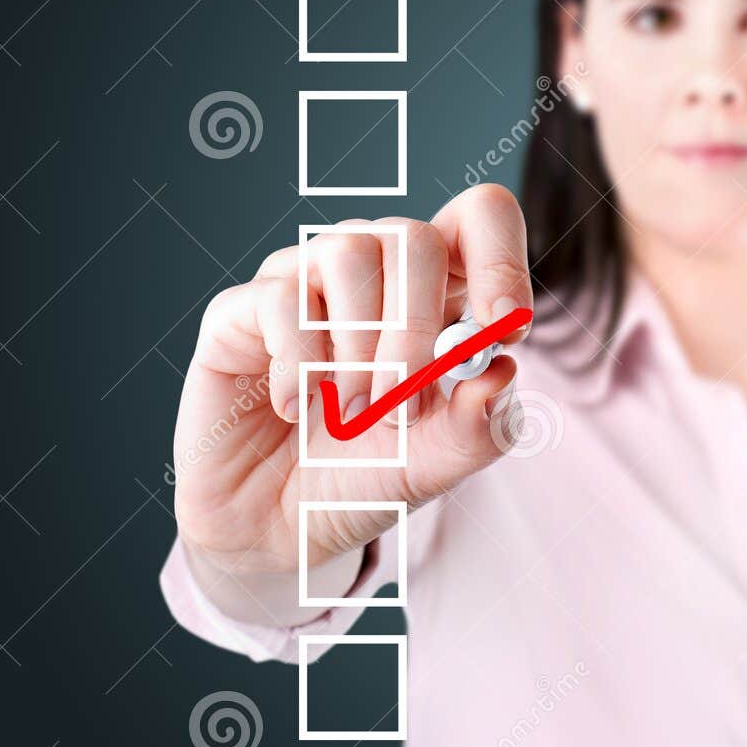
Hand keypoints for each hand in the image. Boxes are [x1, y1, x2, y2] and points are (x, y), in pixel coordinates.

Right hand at [172, 184, 530, 578]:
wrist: (283, 529)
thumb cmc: (367, 475)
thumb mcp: (440, 461)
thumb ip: (484, 424)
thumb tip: (501, 367)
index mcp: (436, 290)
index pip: (479, 217)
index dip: (500, 258)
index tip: (505, 328)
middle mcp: (372, 270)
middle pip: (414, 237)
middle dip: (417, 329)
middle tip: (401, 407)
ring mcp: (303, 281)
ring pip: (349, 251)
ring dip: (359, 345)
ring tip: (350, 410)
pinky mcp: (241, 309)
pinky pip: (280, 296)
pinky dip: (299, 363)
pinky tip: (296, 407)